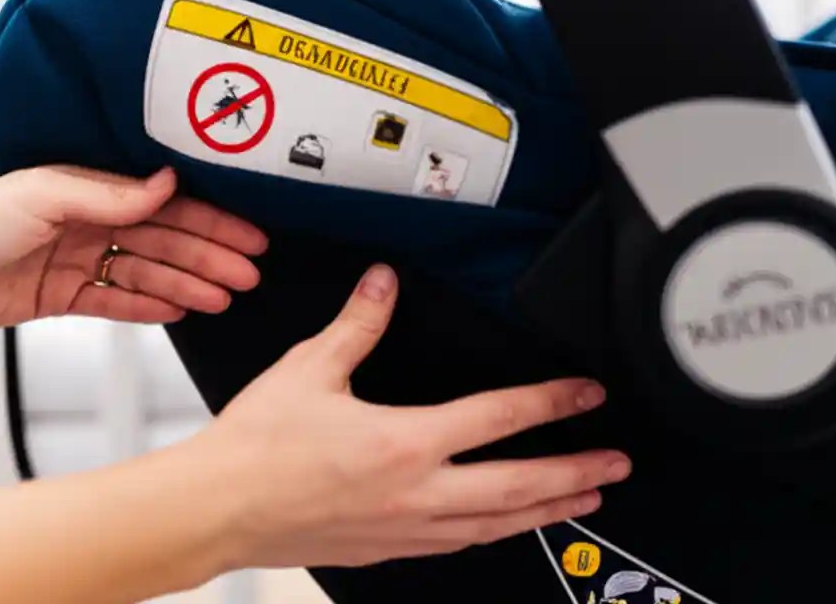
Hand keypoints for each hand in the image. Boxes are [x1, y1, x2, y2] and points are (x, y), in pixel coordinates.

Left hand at [0, 166, 267, 330]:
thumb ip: (108, 194)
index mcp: (84, 190)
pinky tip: (182, 311)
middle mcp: (85, 222)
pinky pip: (116, 301)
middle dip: (209, 256)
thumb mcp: (41, 197)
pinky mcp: (58, 297)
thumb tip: (167, 182)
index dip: (208, 221)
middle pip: (163, 241)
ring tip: (226, 298)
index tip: (247, 237)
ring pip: (146, 272)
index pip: (163, 205)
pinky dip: (150, 305)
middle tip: (250, 276)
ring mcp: (74, 261)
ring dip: (188, 283)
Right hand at [188, 265, 630, 569]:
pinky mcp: (388, 550)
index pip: (500, 417)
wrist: (219, 509)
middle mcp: (417, 493)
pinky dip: (495, 533)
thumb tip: (383, 284)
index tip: (586, 395)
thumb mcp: (309, 370)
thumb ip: (357, 325)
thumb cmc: (257, 447)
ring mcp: (406, 529)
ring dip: (547, 510)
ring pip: (497, 525)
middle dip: (575, 472)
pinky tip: (503, 528)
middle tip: (616, 464)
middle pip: (518, 486)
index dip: (552, 402)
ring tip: (583, 502)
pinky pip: (459, 545)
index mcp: (405, 442)